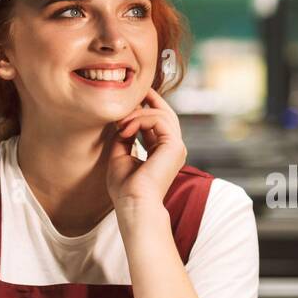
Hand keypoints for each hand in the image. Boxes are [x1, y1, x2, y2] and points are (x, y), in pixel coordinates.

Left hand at [105, 89, 187, 210]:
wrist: (134, 204)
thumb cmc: (126, 188)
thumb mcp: (120, 156)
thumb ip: (124, 138)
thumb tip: (123, 121)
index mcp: (163, 152)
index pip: (159, 123)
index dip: (146, 108)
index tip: (129, 101)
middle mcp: (173, 148)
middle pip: (166, 113)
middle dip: (150, 99)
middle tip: (131, 93)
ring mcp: (177, 147)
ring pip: (161, 114)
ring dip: (136, 114)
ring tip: (120, 125)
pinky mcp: (174, 145)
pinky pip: (158, 119)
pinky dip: (139, 119)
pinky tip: (125, 130)